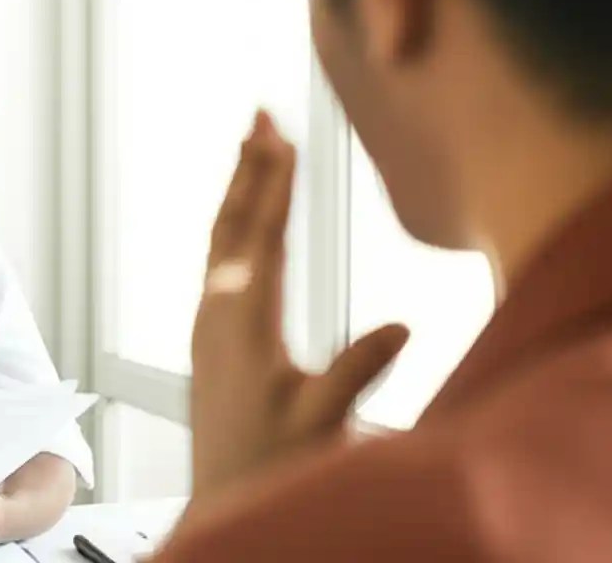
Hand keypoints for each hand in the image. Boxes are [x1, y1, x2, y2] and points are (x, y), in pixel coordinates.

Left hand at [189, 111, 407, 500]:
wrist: (223, 498)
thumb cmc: (271, 465)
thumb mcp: (323, 422)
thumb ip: (359, 373)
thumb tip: (403, 326)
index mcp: (246, 323)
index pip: (264, 237)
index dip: (277, 184)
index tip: (286, 136)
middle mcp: (218, 312)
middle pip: (233, 222)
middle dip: (249, 165)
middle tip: (260, 114)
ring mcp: (208, 322)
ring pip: (220, 238)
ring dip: (236, 189)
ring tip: (251, 147)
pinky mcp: (210, 334)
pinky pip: (217, 261)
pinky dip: (231, 225)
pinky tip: (241, 222)